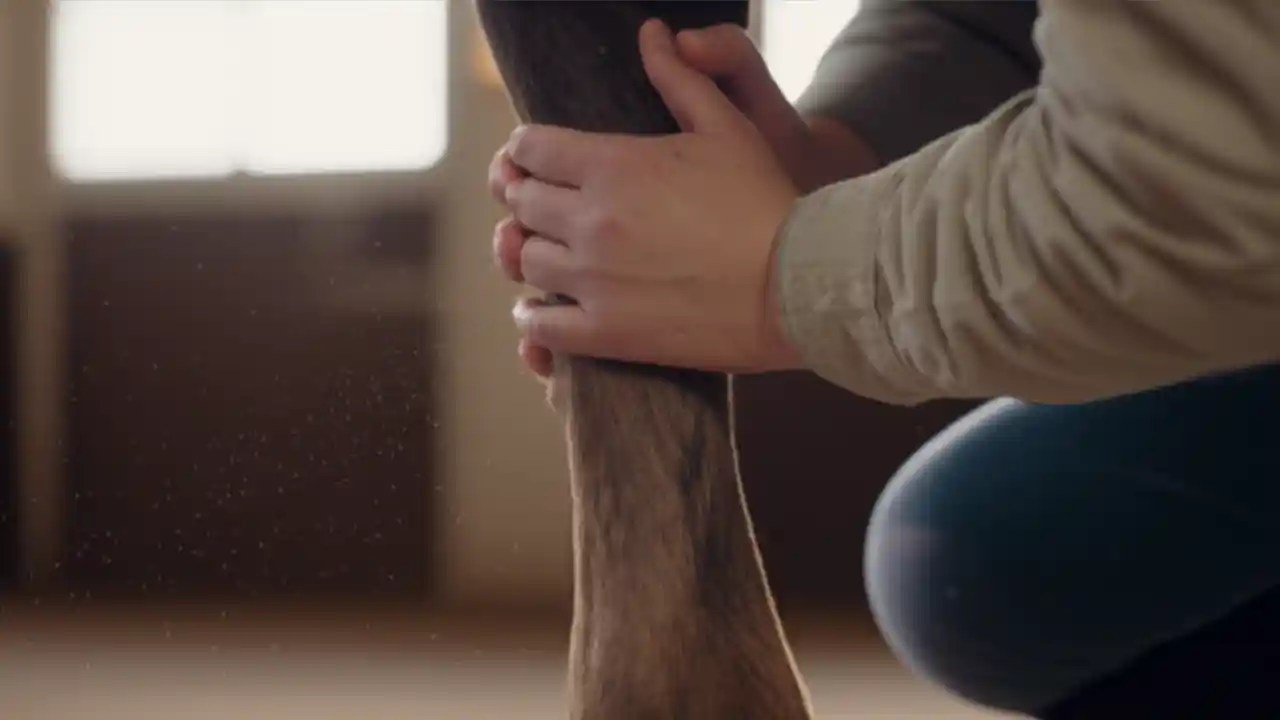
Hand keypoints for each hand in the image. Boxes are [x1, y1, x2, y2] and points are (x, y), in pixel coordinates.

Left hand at [492, 19, 803, 374]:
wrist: (797, 284)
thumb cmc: (766, 201)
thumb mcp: (727, 126)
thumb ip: (681, 79)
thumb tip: (652, 33)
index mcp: (610, 164)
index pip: (529, 148)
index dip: (527, 151)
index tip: (536, 160)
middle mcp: (589, 220)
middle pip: (520, 202)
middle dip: (528, 198)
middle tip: (546, 207)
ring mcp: (593, 279)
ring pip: (522, 260)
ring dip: (530, 253)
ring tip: (551, 255)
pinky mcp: (605, 332)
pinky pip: (539, 324)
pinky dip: (532, 315)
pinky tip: (542, 308)